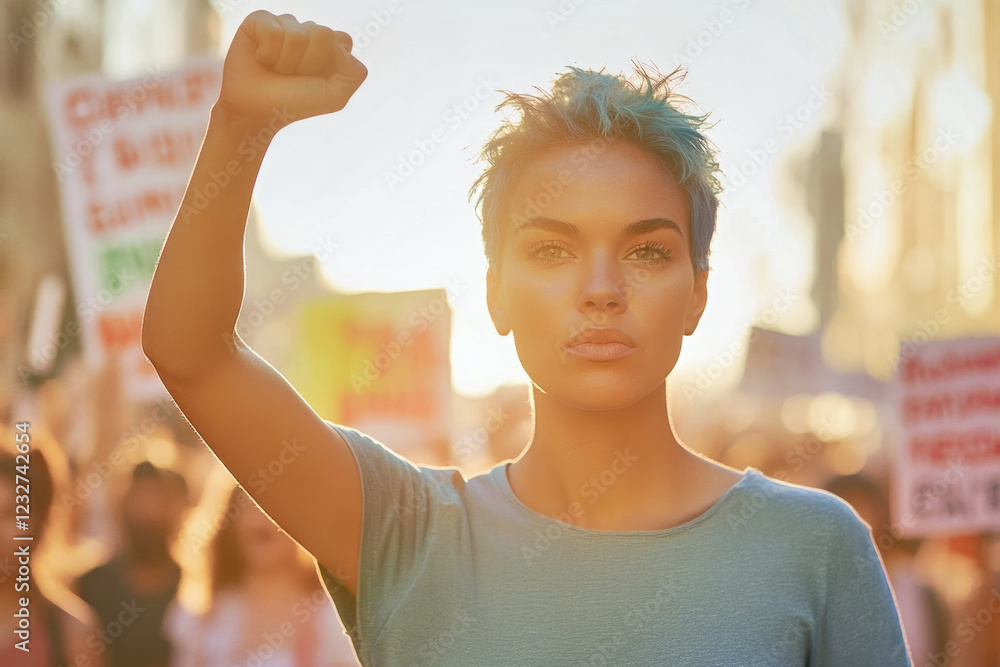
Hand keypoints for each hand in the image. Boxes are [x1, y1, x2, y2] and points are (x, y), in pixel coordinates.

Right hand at [215, 10, 367, 128]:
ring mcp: (284, 23)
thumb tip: (338, 42)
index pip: (342, 40)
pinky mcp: (259, 21)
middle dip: (309, 63)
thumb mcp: (335, 97)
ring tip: (276, 70)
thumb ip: (354, 72)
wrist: (257, 111)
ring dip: (286, 62)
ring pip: (297, 36)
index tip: (315, 78)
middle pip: (323, 34)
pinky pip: (272, 32)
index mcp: (330, 44)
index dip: (329, 63)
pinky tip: (262, 59)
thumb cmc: (296, 102)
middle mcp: (308, 30)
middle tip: (293, 75)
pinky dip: (267, 54)